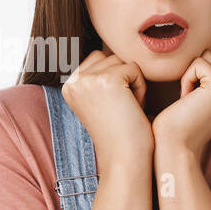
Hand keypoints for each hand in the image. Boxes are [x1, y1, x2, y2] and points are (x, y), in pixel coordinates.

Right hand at [61, 49, 151, 170]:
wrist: (125, 158)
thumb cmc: (121, 133)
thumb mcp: (103, 101)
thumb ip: (100, 77)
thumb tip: (109, 51)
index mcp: (69, 85)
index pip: (98, 58)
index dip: (115, 79)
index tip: (113, 107)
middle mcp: (74, 81)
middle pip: (110, 57)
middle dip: (124, 80)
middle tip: (122, 109)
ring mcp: (88, 80)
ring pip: (123, 62)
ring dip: (133, 83)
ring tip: (126, 109)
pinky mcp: (107, 80)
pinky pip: (135, 69)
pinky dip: (141, 89)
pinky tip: (133, 109)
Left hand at [150, 48, 210, 157]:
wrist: (177, 146)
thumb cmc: (183, 120)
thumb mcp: (207, 96)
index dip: (202, 72)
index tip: (197, 98)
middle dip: (197, 71)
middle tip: (193, 99)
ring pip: (207, 55)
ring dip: (191, 74)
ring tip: (190, 99)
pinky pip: (198, 63)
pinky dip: (186, 79)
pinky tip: (187, 99)